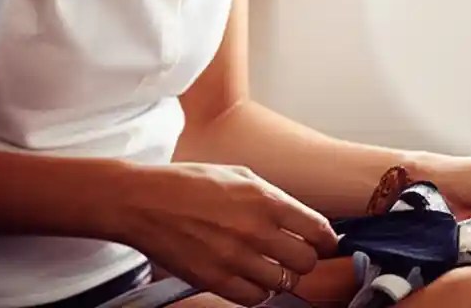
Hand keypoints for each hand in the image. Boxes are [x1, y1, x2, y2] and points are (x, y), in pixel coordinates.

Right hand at [111, 163, 337, 305]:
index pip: (319, 230)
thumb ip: (274, 198)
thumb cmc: (190, 183)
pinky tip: (251, 280)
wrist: (143, 201)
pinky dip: (258, 293)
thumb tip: (301, 218)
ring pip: (282, 284)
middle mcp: (255, 231)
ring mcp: (234, 258)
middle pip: (306, 262)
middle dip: (306, 260)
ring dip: (281, 278)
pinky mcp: (213, 279)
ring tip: (270, 268)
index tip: (325, 244)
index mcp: (266, 200)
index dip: (327, 240)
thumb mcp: (241, 175)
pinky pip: (253, 299)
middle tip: (295, 256)